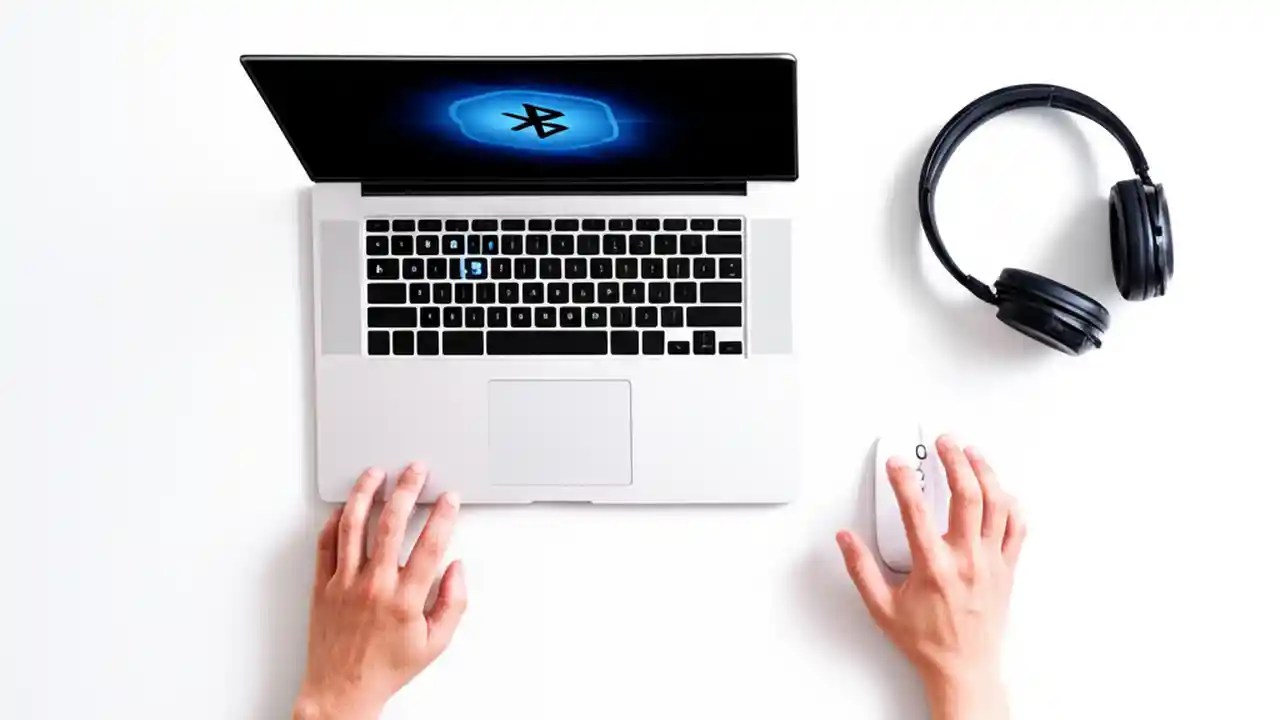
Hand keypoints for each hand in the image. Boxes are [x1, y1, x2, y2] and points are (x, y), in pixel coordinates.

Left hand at [294, 464, 466, 719]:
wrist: (342, 690)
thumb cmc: (386, 668)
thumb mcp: (435, 643)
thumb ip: (453, 603)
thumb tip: (456, 569)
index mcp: (405, 600)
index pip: (429, 545)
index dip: (443, 516)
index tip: (450, 499)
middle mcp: (373, 586)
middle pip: (390, 524)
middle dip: (407, 490)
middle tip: (415, 471)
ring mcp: (344, 584)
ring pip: (353, 525)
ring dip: (366, 494)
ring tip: (375, 475)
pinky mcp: (322, 586)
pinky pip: (326, 544)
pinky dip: (335, 521)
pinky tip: (346, 507)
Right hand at [836, 436, 1025, 719]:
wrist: (964, 669)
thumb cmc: (927, 642)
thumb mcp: (881, 607)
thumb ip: (860, 569)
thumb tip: (846, 539)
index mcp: (934, 568)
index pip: (916, 511)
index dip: (904, 481)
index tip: (897, 464)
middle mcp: (967, 560)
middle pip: (967, 495)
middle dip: (954, 460)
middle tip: (944, 442)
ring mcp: (991, 563)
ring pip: (997, 505)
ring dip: (985, 473)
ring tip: (973, 454)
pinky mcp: (1007, 569)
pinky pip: (1016, 528)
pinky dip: (1011, 505)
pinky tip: (1002, 491)